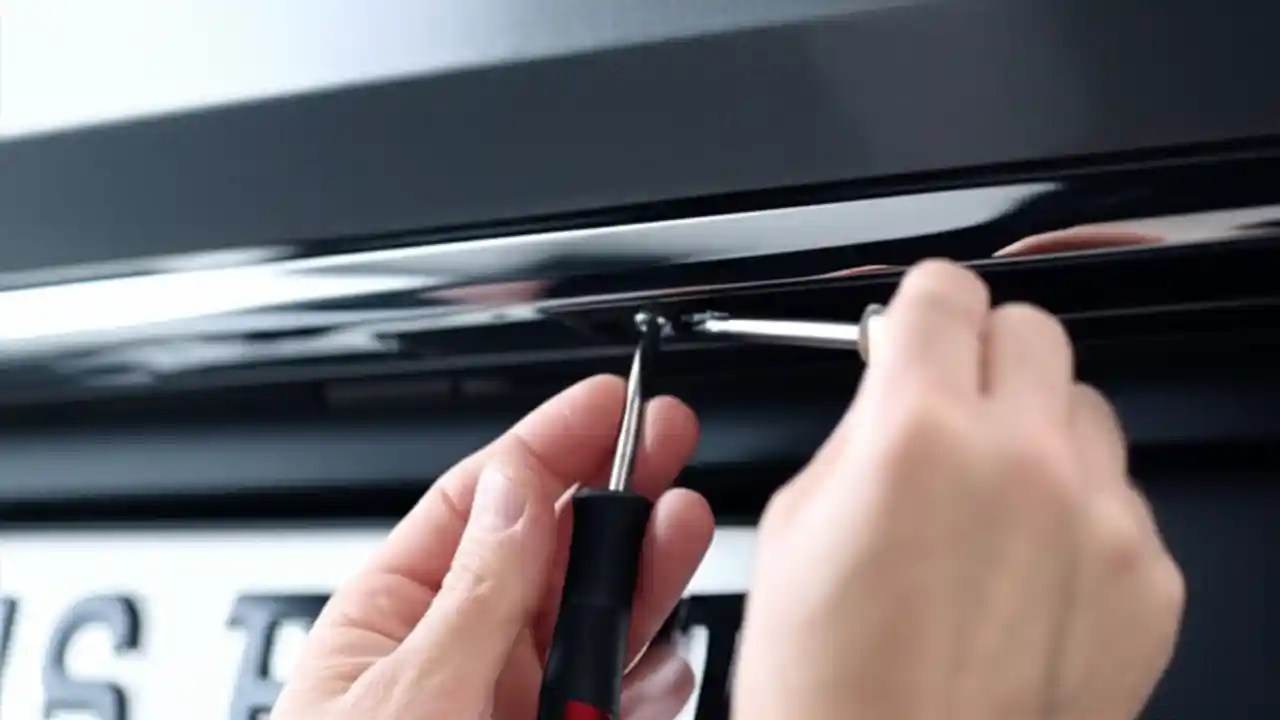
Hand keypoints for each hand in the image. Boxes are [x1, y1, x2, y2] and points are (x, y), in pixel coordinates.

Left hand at [274, 375, 713, 718]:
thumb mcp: (407, 696)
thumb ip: (474, 590)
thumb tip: (513, 485)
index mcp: (391, 625)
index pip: (478, 505)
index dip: (546, 444)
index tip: (605, 405)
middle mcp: (455, 662)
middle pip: (547, 553)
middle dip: (612, 496)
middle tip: (668, 442)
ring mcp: (511, 710)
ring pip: (592, 624)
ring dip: (642, 576)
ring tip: (682, 529)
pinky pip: (616, 701)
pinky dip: (648, 680)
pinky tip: (664, 660)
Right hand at [734, 260, 1184, 719]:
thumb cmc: (832, 690)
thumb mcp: (797, 525)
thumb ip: (859, 432)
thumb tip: (895, 385)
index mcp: (919, 435)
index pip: (944, 293)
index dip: (921, 306)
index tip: (920, 324)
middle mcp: (1024, 464)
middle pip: (1031, 330)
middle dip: (982, 358)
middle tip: (950, 411)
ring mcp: (1100, 524)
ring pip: (1085, 410)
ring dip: (1037, 433)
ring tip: (991, 507)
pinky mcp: (1149, 584)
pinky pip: (1121, 501)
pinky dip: (1078, 515)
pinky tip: (1028, 574)